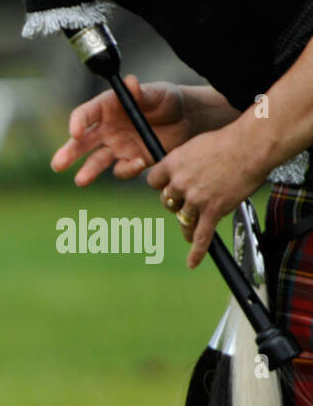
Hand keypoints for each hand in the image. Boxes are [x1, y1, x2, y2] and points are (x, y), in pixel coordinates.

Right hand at [51, 77, 191, 185]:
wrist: (187, 120)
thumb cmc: (168, 100)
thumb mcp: (159, 94)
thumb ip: (143, 93)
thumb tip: (130, 82)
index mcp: (107, 108)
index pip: (86, 114)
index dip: (78, 123)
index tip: (75, 132)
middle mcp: (106, 129)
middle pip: (81, 143)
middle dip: (69, 153)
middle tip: (58, 164)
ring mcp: (116, 147)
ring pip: (95, 161)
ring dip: (87, 171)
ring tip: (80, 181)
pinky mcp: (129, 161)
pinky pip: (122, 170)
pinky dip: (127, 169)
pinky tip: (138, 163)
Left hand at [146, 121, 268, 267]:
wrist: (251, 146)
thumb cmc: (228, 142)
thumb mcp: (195, 146)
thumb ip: (184, 162)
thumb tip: (182, 171)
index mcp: (172, 164)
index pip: (154, 182)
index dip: (163, 184)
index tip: (171, 184)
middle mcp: (180, 183)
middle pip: (167, 201)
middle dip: (177, 201)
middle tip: (192, 197)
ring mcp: (195, 198)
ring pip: (182, 218)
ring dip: (188, 221)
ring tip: (193, 224)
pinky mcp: (213, 210)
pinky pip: (201, 235)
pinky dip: (196, 251)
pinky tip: (191, 263)